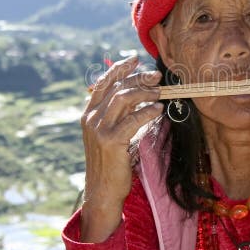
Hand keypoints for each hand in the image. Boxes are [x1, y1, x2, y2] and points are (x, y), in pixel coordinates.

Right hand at [79, 55, 162, 240]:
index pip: (103, 83)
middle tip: (157, 76)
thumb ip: (118, 116)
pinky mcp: (110, 141)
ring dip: (145, 92)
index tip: (134, 59)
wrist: (102, 191)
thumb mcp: (111, 135)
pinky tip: (158, 110)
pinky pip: (132, 120)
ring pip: (123, 99)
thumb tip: (138, 95)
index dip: (119, 69)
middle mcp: (91, 118)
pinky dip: (148, 112)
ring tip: (160, 93)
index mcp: (89, 114)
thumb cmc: (111, 164)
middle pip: (116, 87)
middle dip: (138, 78)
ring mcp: (99, 129)